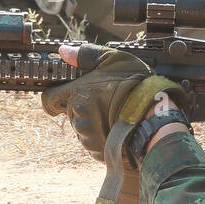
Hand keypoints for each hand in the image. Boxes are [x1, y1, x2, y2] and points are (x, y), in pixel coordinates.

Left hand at [42, 44, 185, 160]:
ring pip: (81, 129)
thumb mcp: (114, 60)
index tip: (63, 96)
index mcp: (77, 94)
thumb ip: (86, 56)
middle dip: (81, 108)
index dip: (54, 98)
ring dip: (91, 123)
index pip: (49, 100)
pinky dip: (101, 137)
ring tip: (112, 115)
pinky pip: (92, 144)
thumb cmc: (136, 86)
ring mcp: (88, 136)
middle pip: (69, 114)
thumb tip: (63, 51)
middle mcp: (78, 117)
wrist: (155, 117)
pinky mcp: (98, 152)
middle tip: (102, 102)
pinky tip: (115, 128)